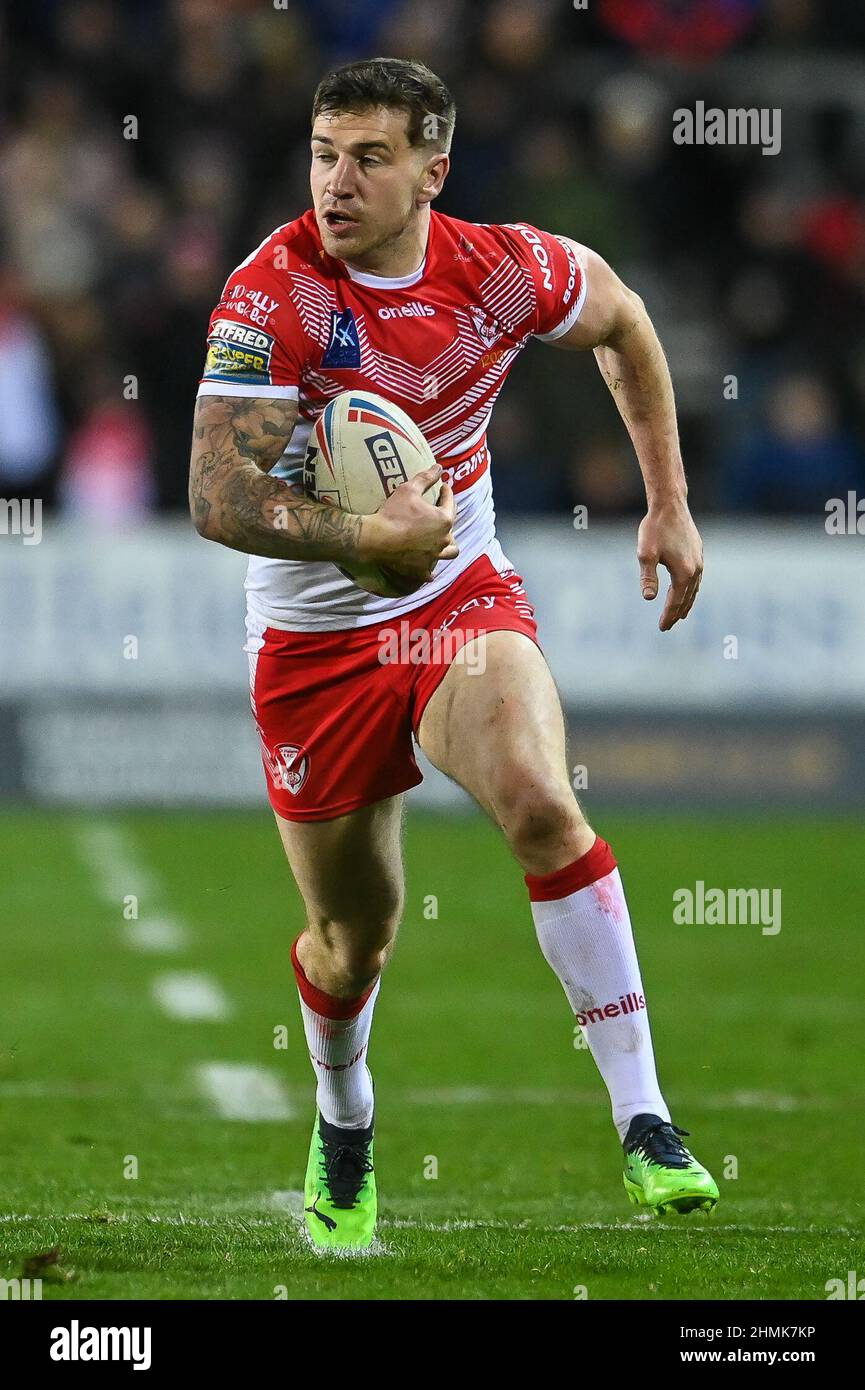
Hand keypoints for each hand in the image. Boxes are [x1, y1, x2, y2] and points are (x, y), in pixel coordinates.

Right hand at [360, 465, 458, 583]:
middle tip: (438, 513)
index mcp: (444, 520)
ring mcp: (434, 557)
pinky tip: (427, 567)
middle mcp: (444, 540)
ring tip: (441, 542)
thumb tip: (439, 467)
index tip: (443, 487)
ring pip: (449, 552)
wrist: (376, 540)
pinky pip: (430, 572)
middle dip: (447, 518)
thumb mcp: (408, 489)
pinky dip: (430, 568)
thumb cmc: (393, 513)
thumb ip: (426, 478)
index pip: (450, 502)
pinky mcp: (422, 571)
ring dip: (447, 546)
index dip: (446, 492)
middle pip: (451, 528)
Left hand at [637, 497, 702, 630]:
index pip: (675, 602)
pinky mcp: (698, 552)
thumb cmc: (655, 529)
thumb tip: (649, 598)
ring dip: (686, 603)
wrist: (670, 505)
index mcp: (683, 573)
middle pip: (687, 598)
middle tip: (668, 625)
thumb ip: (648, 578)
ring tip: (681, 614)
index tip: (662, 628)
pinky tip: (686, 589)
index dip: (668, 616)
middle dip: (677, 613)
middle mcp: (695, 569)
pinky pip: (696, 578)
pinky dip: (691, 589)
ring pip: (694, 589)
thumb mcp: (645, 554)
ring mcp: (699, 560)